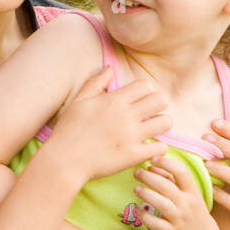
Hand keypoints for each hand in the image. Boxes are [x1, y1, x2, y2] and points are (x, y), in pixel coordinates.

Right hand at [46, 67, 171, 182]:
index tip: (139, 100)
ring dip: (161, 124)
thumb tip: (110, 68)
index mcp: (113, 101)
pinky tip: (148, 148)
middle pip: (161, 100)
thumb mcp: (79, 101)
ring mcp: (131, 136)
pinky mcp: (133, 156)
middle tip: (149, 114)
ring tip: (151, 129)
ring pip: (166, 122)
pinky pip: (161, 147)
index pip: (145, 85)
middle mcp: (125, 116)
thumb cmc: (69, 130)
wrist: (63, 161)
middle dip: (157, 105)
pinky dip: (158, 148)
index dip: (145, 91)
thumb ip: (96, 83)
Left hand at [131, 156, 216, 229]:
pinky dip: (144, 216)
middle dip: (149, 177)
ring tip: (136, 189)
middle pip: (167, 187)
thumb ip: (172, 180)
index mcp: (192, 192)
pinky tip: (139, 210)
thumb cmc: (192, 211)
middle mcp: (187, 205)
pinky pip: (155, 224)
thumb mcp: (189, 195)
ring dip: (146, 194)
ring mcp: (179, 220)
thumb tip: (152, 164)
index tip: (153, 159)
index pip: (182, 172)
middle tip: (137, 173)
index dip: (166, 163)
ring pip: (161, 204)